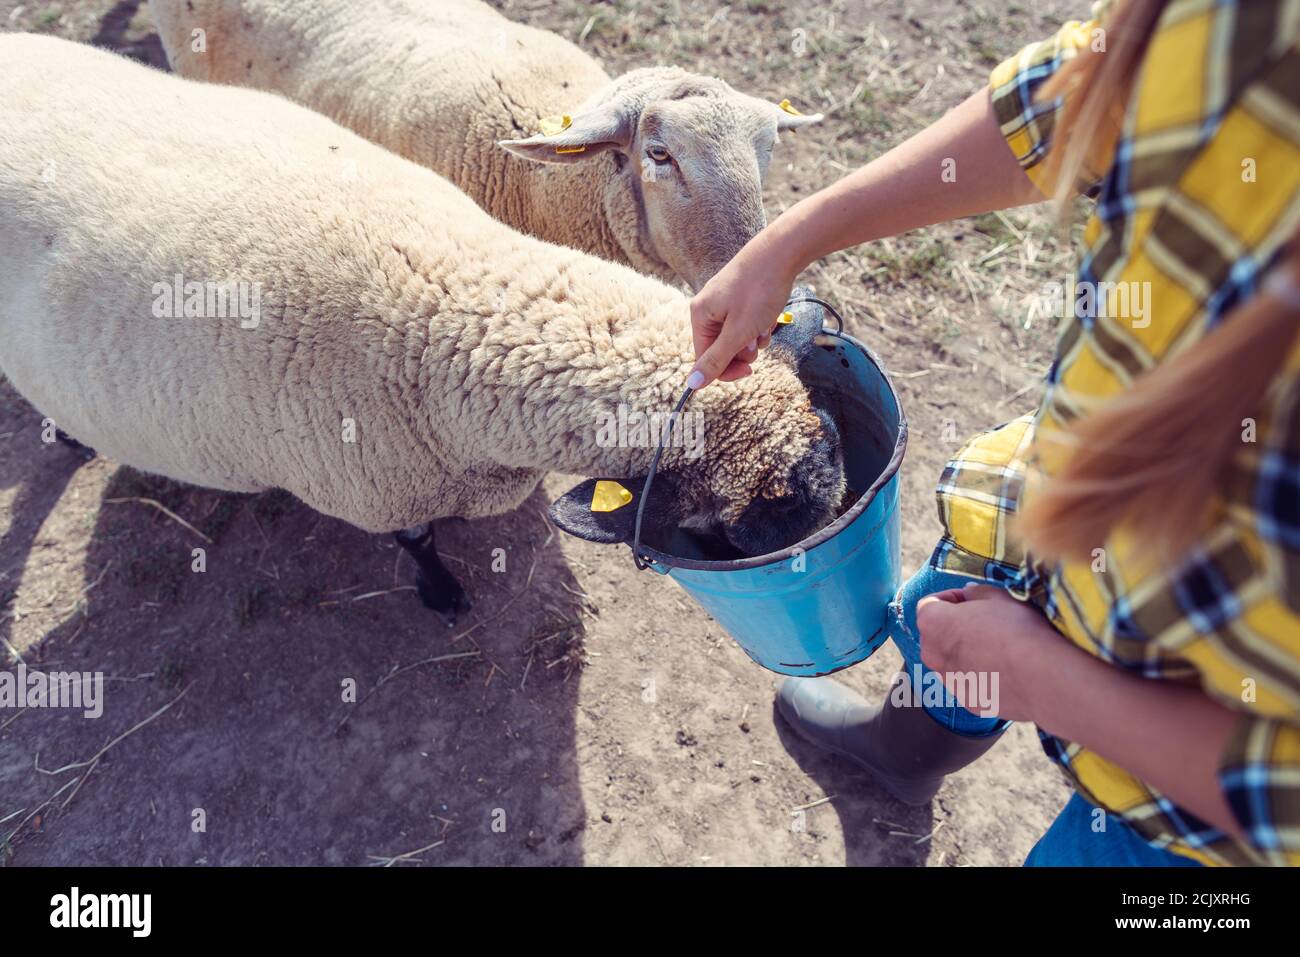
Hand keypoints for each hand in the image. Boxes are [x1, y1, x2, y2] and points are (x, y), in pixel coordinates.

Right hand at [687, 236, 799, 387]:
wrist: (781, 251)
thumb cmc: (759, 291)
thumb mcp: (738, 332)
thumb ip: (716, 360)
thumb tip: (691, 385)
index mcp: (699, 316)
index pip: (705, 359)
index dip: (727, 371)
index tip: (750, 372)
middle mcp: (707, 308)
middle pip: (721, 348)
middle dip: (743, 351)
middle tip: (757, 340)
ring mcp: (723, 301)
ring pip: (737, 336)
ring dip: (754, 338)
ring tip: (765, 323)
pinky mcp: (739, 296)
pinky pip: (746, 322)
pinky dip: (759, 324)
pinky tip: (769, 313)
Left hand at [915, 583, 1064, 721]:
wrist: (1041, 676)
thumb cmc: (1017, 629)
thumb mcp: (999, 597)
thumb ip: (977, 593)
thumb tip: (969, 593)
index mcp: (932, 623)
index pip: (929, 605)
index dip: (952, 598)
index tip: (972, 599)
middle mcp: (932, 655)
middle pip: (938, 635)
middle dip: (957, 627)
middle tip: (987, 622)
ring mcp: (949, 682)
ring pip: (953, 662)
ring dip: (969, 652)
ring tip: (1001, 648)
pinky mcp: (969, 702)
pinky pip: (971, 683)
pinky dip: (982, 675)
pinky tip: (1007, 670)